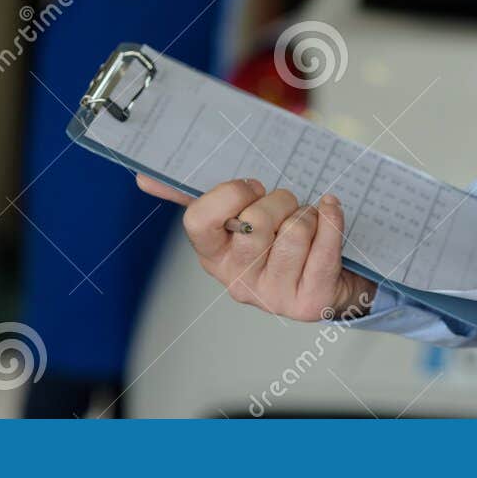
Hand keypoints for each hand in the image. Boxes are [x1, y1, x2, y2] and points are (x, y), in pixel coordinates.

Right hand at [136, 174, 378, 320]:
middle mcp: (236, 280)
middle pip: (255, 222)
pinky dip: (332, 218)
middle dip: (280, 200)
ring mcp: (272, 296)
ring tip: (307, 222)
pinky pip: (324, 244)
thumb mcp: (237, 218)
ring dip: (308, 213)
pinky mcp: (307, 302)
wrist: (328, 281)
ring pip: (294, 230)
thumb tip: (144, 175)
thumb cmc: (279, 241)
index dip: (229, 194)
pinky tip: (330, 213)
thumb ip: (194, 196)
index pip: (199, 221)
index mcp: (213, 255)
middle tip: (286, 208)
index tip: (251, 186)